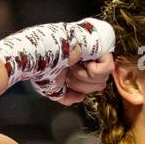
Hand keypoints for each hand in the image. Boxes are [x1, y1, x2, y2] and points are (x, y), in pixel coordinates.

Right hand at [0, 17, 114, 102]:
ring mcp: (94, 52)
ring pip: (104, 78)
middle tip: (69, 73)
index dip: (82, 88)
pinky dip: (92, 71)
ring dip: (84, 78)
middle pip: (100, 85)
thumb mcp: (53, 88)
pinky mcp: (98, 46)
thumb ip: (67, 96)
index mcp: (79, 66)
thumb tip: (81, 97)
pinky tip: (81, 63)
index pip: (93, 85)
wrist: (37, 56)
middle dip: (82, 85)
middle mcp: (88, 59)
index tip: (68, 80)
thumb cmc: (40, 68)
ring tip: (72, 67)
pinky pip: (108, 67)